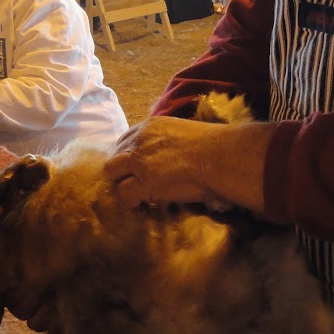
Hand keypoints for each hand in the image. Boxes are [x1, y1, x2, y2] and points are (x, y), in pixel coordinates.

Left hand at [103, 116, 272, 215]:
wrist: (221, 157)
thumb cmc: (215, 147)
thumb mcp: (185, 133)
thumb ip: (170, 141)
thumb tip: (171, 156)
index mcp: (151, 126)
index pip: (126, 140)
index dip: (129, 156)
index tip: (136, 168)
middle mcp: (140, 140)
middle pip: (115, 156)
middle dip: (120, 171)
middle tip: (132, 184)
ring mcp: (139, 161)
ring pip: (112, 173)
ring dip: (121, 185)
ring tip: (134, 197)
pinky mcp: (143, 182)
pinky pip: (123, 195)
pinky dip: (129, 203)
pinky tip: (140, 207)